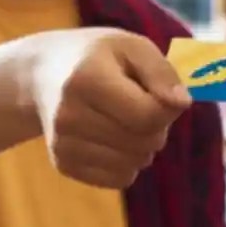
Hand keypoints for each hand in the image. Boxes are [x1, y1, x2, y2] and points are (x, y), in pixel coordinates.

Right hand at [26, 28, 190, 188]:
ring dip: (143, 146)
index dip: (169, 109)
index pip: (148, 116)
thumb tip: (182, 103)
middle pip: (144, 143)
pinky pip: (119, 179)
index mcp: (87, 79)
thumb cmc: (98, 57)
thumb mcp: (132, 46)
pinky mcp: (63, 164)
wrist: (43, 74)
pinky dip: (127, 162)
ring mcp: (62, 143)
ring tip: (125, 119)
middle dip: (157, 127)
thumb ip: (162, 72)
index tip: (162, 94)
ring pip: (134, 165)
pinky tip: (113, 137)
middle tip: (140, 103)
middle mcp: (69, 115)